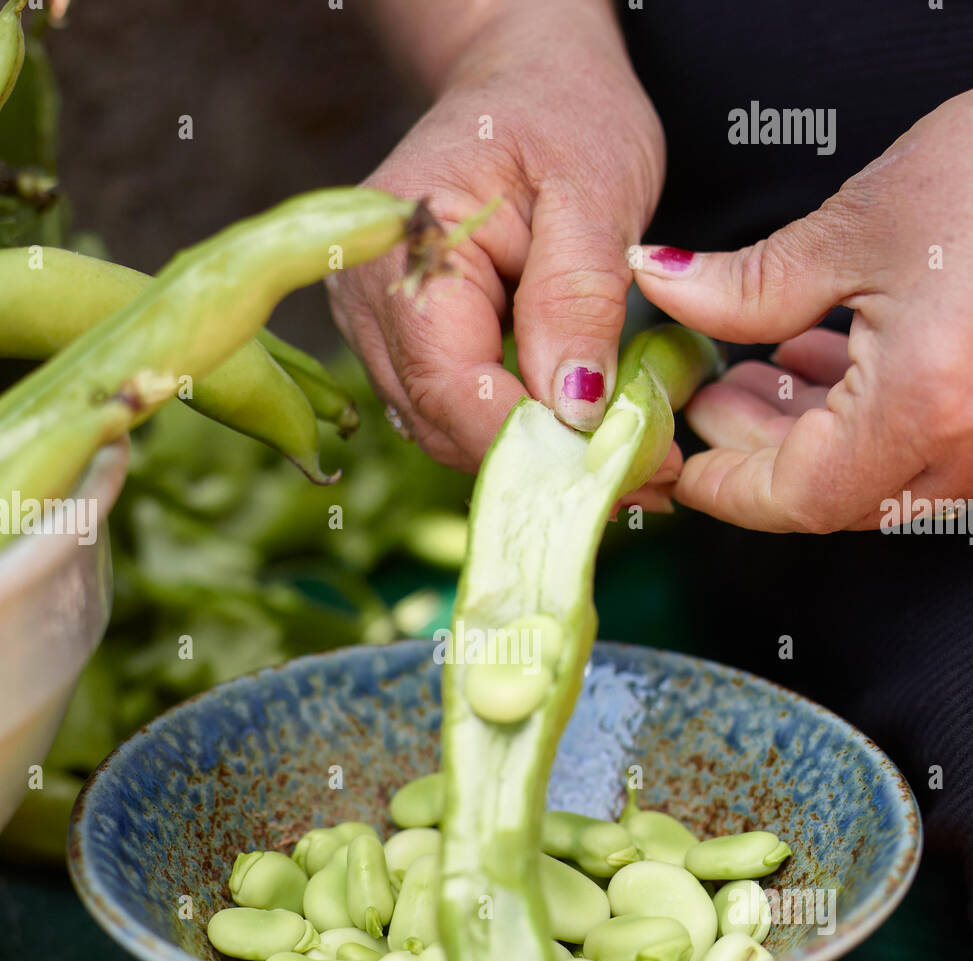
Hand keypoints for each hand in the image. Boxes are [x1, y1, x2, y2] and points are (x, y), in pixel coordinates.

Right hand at [327, 1, 663, 469]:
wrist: (523, 81)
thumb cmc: (561, 112)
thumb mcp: (594, 189)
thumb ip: (577, 297)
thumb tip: (573, 409)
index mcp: (403, 249)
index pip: (453, 386)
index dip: (533, 444)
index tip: (623, 469)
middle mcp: (366, 298)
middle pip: (444, 423)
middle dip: (543, 461)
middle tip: (647, 476)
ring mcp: (374, 327)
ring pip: (448, 432)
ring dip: (534, 456)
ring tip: (628, 456)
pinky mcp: (401, 346)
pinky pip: (454, 414)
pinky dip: (519, 434)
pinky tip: (581, 431)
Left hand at [630, 91, 972, 531]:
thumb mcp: (863, 224)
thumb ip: (751, 284)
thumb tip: (666, 286)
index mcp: (925, 407)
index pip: (797, 499)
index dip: (726, 489)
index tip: (680, 466)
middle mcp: (970, 445)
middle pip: (833, 495)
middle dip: (756, 455)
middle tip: (706, 403)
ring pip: (875, 476)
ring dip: (804, 436)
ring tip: (751, 375)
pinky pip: (920, 447)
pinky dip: (860, 419)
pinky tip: (823, 364)